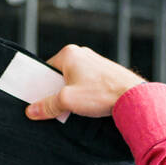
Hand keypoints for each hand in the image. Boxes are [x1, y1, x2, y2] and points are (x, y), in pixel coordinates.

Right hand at [25, 44, 143, 119]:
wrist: (133, 96)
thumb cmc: (102, 93)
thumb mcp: (67, 100)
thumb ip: (47, 105)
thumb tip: (32, 110)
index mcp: (69, 54)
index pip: (46, 69)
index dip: (43, 87)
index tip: (42, 100)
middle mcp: (82, 54)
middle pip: (60, 75)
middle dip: (59, 91)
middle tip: (60, 106)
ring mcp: (96, 62)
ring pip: (75, 80)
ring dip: (73, 94)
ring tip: (77, 107)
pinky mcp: (106, 72)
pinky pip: (88, 83)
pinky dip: (86, 94)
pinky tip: (90, 105)